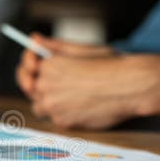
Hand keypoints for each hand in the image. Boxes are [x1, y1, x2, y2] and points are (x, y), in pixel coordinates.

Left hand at [30, 54, 159, 129]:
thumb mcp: (82, 50)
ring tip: (69, 95)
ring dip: (48, 101)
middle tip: (52, 83)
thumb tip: (34, 38)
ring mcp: (53, 106)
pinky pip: (54, 118)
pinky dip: (63, 113)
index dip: (29, 64)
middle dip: (37, 83)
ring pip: (40, 106)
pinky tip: (80, 106)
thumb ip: (55, 46)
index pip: (27, 65)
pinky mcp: (63, 122)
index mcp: (49, 64)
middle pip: (30, 87)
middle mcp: (46, 86)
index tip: (35, 64)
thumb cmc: (111, 65)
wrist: (132, 86)